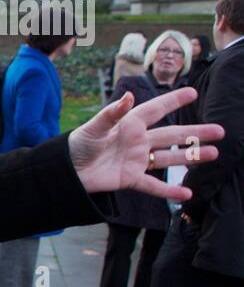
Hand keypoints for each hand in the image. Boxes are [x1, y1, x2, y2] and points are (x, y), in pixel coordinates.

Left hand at [69, 87, 223, 199]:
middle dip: (196, 132)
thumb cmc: (77, 144)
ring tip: (213, 154)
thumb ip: (112, 113)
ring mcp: (137, 160)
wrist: (66, 171)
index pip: (156, 109)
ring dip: (191, 157)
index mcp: (129, 124)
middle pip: (172, 135)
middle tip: (220, 130)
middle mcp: (138, 141)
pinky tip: (186, 194)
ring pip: (169, 158)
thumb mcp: (93, 127)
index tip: (192, 92)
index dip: (173, 101)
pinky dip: (169, 191)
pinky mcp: (131, 178)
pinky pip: (153, 186)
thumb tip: (129, 95)